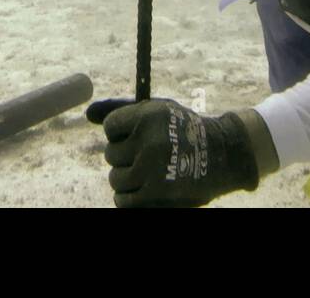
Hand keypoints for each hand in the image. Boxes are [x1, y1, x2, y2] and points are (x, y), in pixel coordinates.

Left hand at [87, 98, 260, 207]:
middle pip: (111, 154)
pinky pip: (122, 199)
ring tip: (147, 173)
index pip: (111, 127)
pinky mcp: (155, 191)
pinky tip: (143, 188)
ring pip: (115, 177)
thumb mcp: (158, 111)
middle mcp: (149, 139)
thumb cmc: (183, 130)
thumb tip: (87, 113)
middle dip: (125, 157)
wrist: (222, 156)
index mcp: (149, 114)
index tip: (137, 138)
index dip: (121, 134)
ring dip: (127, 178)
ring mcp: (151, 167)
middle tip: (146, 157)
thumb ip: (123, 112)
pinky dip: (129, 197)